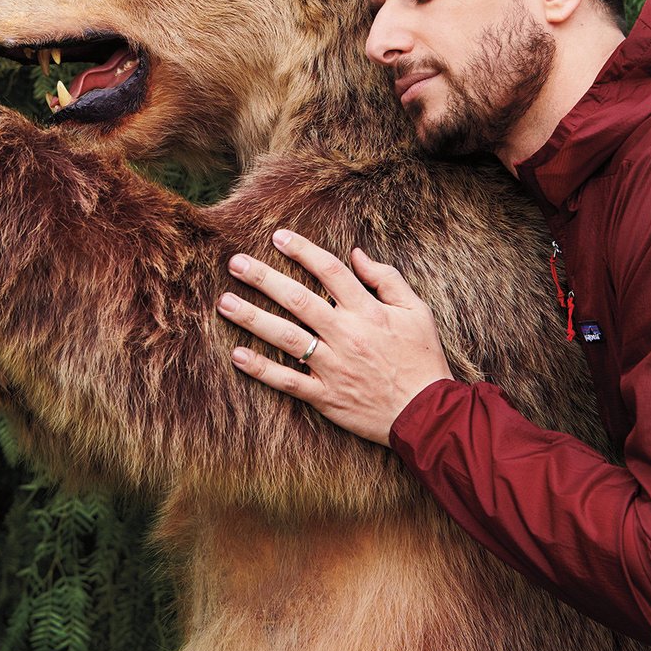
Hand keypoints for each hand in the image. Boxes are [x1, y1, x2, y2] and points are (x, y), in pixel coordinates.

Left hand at [217, 229, 453, 444]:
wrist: (426, 413)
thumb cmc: (421, 358)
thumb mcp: (417, 311)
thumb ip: (387, 280)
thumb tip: (357, 254)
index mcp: (367, 311)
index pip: (329, 271)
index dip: (302, 250)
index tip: (278, 236)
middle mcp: (346, 335)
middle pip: (297, 299)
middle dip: (263, 278)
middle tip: (235, 263)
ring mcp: (333, 366)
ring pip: (285, 337)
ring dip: (252, 318)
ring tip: (225, 302)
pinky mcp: (325, 396)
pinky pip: (287, 381)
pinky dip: (261, 369)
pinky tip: (237, 354)